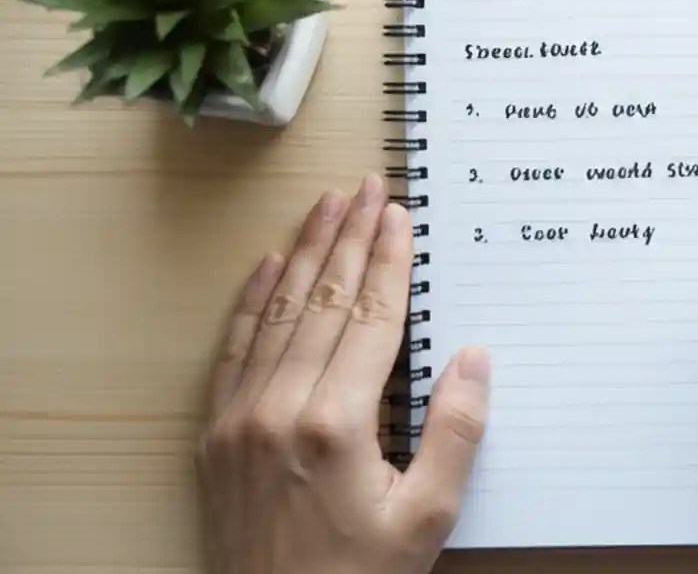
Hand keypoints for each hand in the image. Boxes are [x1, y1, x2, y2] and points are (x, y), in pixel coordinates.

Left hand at [196, 174, 489, 573]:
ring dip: (303, 253)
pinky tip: (264, 265)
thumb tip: (473, 358)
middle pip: (323, 301)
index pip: (371, 319)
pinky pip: (234, 349)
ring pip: (277, 313)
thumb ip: (454, 433)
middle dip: (347, 238)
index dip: (388, 262)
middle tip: (365, 188)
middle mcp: (279, 408)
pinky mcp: (215, 435)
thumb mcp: (425, 519)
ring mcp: (239, 418)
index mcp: (336, 424)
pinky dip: (250, 301)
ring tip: (324, 206)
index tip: (398, 216)